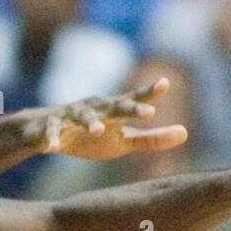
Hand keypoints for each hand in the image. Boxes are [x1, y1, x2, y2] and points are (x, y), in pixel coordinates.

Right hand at [19, 80, 187, 159]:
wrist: (45, 132)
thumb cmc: (92, 136)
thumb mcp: (124, 140)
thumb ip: (152, 139)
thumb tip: (185, 133)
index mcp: (113, 110)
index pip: (133, 100)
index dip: (149, 93)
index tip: (165, 83)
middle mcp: (95, 107)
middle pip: (114, 106)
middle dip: (129, 108)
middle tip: (148, 112)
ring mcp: (71, 116)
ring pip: (82, 116)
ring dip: (89, 122)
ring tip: (97, 130)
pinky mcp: (50, 127)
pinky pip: (50, 133)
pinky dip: (50, 139)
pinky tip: (51, 147)